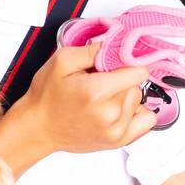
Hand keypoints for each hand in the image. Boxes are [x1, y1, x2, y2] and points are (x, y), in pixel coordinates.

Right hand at [12, 43, 156, 159]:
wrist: (37, 128)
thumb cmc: (46, 97)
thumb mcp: (62, 61)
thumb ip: (93, 49)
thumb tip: (117, 43)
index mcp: (96, 92)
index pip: (138, 71)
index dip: (126, 63)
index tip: (114, 64)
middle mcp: (110, 114)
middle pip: (137, 85)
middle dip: (121, 80)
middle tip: (98, 83)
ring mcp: (116, 131)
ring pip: (139, 100)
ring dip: (125, 96)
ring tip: (102, 99)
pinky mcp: (119, 141)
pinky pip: (146, 120)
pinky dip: (135, 112)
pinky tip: (116, 110)